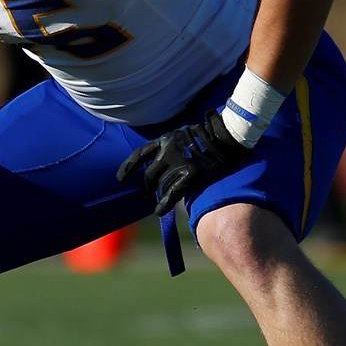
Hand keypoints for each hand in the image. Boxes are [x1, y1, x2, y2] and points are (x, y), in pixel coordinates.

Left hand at [116, 111, 247, 216]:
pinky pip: (172, 193)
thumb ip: (170, 146)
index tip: (120, 179)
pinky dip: (163, 204)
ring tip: (155, 205)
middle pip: (150, 175)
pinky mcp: (191, 173)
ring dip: (155, 197)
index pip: (139, 155)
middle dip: (147, 188)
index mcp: (165, 140)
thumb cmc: (206, 135)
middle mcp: (168, 151)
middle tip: (147, 197)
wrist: (226, 134)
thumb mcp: (182, 134)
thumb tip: (163, 159)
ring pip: (161, 185)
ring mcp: (179, 162)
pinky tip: (159, 211)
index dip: (128, 168)